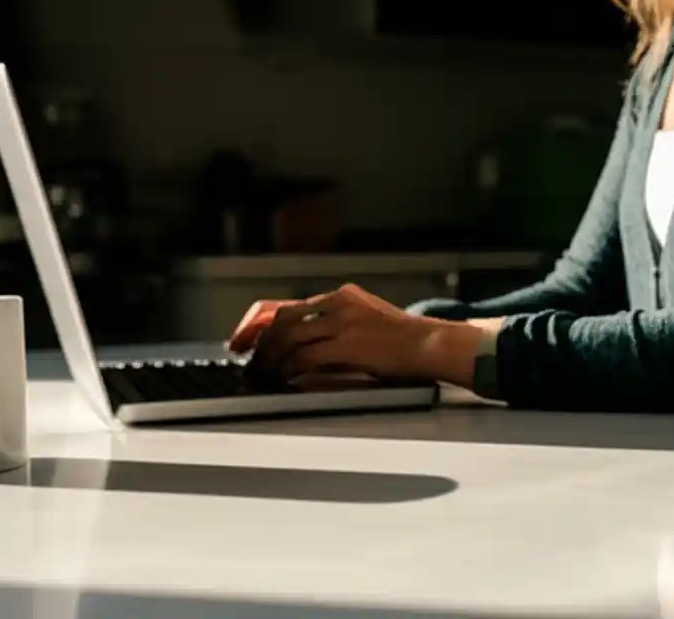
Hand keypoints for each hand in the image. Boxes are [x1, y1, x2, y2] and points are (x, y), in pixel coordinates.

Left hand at [229, 284, 484, 383]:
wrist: (431, 344)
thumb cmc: (402, 340)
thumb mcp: (365, 319)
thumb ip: (334, 325)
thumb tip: (300, 347)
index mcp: (340, 295)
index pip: (286, 304)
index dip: (258, 322)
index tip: (242, 339)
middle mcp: (337, 303)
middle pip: (281, 317)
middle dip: (257, 341)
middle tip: (245, 360)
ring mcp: (342, 322)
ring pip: (289, 336)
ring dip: (270, 358)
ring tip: (262, 374)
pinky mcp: (348, 345)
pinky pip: (306, 356)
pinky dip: (289, 369)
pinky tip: (283, 378)